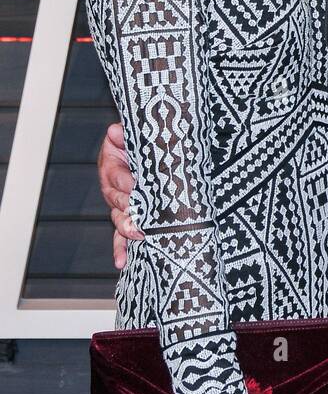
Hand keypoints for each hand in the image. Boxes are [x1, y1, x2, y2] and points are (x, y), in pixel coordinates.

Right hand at [97, 121, 141, 268]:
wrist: (149, 153)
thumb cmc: (144, 145)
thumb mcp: (135, 136)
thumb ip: (126, 135)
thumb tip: (115, 131)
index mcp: (111, 164)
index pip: (116, 175)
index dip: (125, 181)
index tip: (136, 186)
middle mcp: (112, 187)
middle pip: (117, 200)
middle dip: (128, 209)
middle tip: (140, 216)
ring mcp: (119, 205)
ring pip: (119, 219)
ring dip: (127, 229)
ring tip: (137, 234)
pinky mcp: (127, 219)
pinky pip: (120, 236)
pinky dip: (120, 249)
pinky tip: (121, 262)